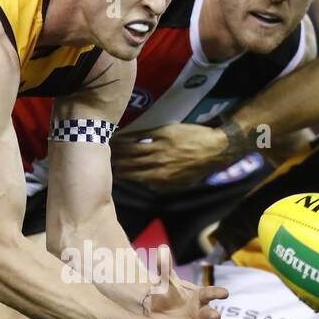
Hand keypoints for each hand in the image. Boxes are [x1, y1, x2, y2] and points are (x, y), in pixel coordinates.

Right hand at [111, 124, 228, 187]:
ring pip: (133, 148)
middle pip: (130, 162)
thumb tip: (148, 184)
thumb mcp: (182, 183)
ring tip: (108, 145)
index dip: (121, 174)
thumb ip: (163, 185)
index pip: (135, 176)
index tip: (112, 172)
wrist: (214, 149)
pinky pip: (142, 135)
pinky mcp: (163, 133)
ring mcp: (159, 147)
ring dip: (118, 147)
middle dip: (115, 161)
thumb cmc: (199, 168)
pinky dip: (130, 135)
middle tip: (104, 158)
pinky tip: (121, 134)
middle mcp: (157, 163)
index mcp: (160, 177)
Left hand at [138, 245, 228, 318]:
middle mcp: (201, 313)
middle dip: (214, 315)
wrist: (155, 314)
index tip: (224, 293)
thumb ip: (164, 267)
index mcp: (197, 298)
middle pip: (211, 314)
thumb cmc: (163, 297)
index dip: (217, 293)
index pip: (209, 293)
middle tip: (215, 316)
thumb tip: (162, 248)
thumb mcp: (163, 283)